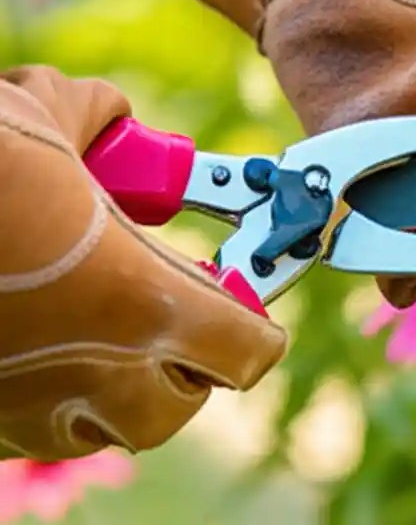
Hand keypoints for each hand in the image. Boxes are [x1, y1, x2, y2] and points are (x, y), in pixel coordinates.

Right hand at [0, 65, 286, 460]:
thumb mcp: (42, 114)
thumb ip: (100, 118)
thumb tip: (110, 114)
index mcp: (139, 303)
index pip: (248, 350)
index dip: (252, 320)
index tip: (237, 291)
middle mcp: (95, 372)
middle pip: (182, 401)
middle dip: (188, 360)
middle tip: (169, 308)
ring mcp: (33, 409)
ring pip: (113, 427)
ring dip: (124, 387)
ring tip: (102, 327)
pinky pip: (42, 430)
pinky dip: (55, 398)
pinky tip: (35, 341)